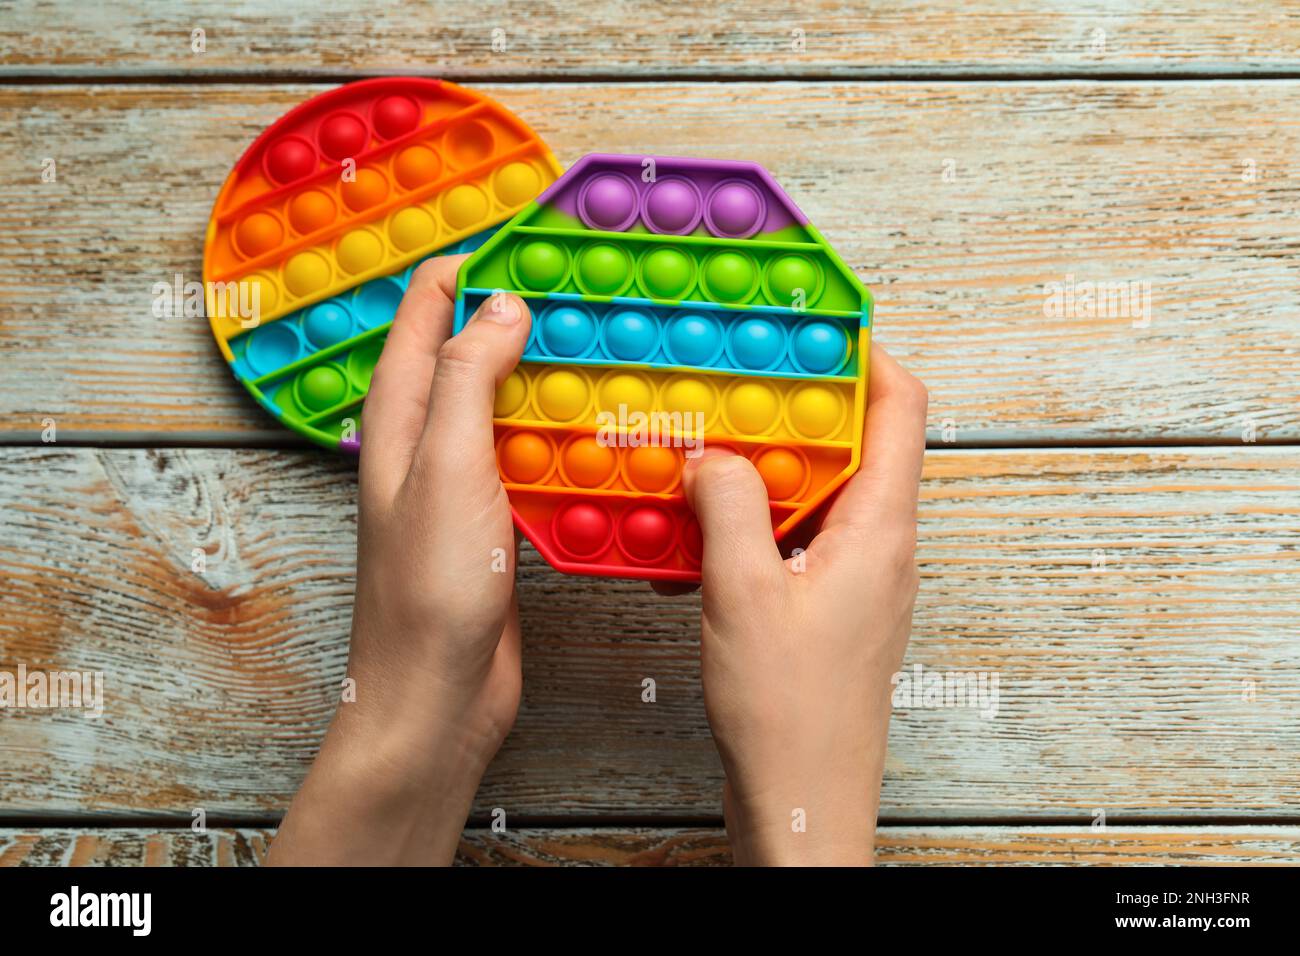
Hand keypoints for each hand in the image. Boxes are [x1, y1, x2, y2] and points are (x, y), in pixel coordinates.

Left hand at [269, 255, 532, 864]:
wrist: (435, 697)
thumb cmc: (429, 592)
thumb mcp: (446, 471)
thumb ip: (466, 382)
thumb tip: (498, 306)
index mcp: (397, 424)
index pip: (421, 319)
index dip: (457, 274)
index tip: (505, 238)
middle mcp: (422, 449)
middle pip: (455, 357)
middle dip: (498, 314)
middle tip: (557, 281)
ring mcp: (455, 489)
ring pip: (492, 407)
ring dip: (529, 373)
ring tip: (582, 342)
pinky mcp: (489, 526)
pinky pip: (518, 459)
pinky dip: (549, 434)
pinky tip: (587, 432)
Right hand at [675, 343, 926, 865]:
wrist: (804, 801)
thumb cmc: (790, 713)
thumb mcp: (743, 593)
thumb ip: (728, 506)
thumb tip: (713, 452)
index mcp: (881, 530)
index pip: (902, 411)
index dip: (867, 356)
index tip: (818, 323)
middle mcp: (882, 548)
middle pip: (857, 443)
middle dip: (797, 405)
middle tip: (738, 381)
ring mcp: (859, 579)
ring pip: (820, 491)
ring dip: (767, 465)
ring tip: (709, 448)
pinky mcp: (831, 608)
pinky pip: (798, 538)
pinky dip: (755, 519)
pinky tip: (700, 528)